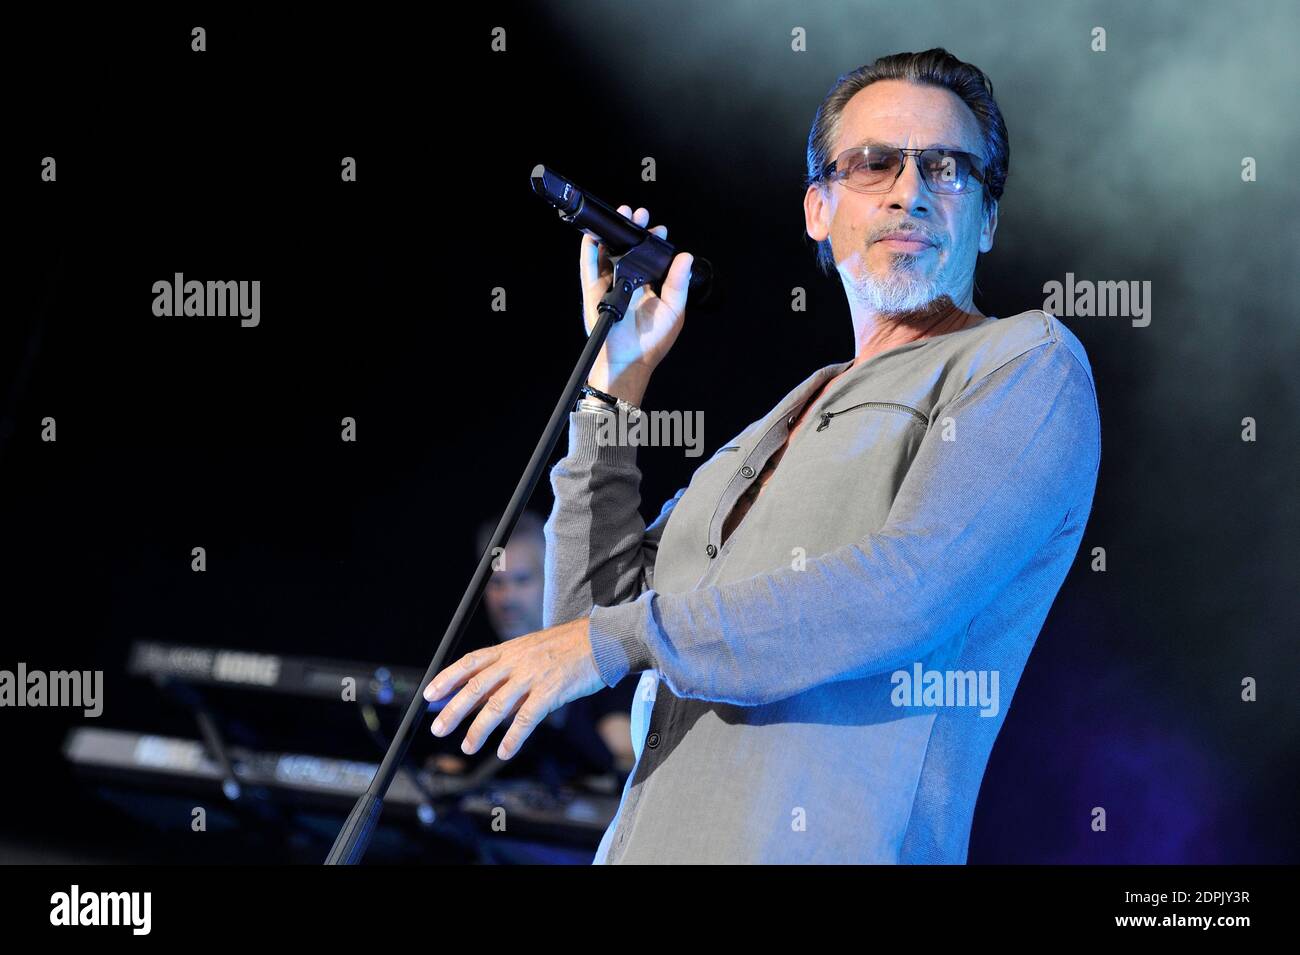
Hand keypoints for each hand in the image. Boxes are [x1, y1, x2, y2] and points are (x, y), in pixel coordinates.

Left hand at [423, 617, 605, 760]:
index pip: (470, 662)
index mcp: (509, 649)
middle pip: (476, 687)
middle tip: (438, 729)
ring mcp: (533, 676)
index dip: (448, 678)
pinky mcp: (551, 691)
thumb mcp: (530, 650)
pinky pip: (526, 719)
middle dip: (454, 710)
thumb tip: (482, 697)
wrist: (601, 640)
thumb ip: (507, 671)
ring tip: (467, 746)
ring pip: (497, 706)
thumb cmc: (566, 648)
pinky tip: (504, 751)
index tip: (429, 695)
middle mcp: (516, 661)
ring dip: (479, 730)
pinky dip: (513, 737)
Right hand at [581, 205, 692, 403]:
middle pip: (628, 250)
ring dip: (612, 234)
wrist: (629, 359)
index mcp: (648, 287)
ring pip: (608, 253)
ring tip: (621, 215)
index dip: (653, 242)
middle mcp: (628, 283)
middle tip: (639, 214)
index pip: (649, 258)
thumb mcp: (673, 309)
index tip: (658, 229)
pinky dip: (589, 251)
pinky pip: (589, 268)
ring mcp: (609, 286)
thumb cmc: (652, 341)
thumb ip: (678, 282)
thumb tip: (685, 256)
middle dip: (633, 230)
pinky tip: (593, 235)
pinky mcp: (594, 292)